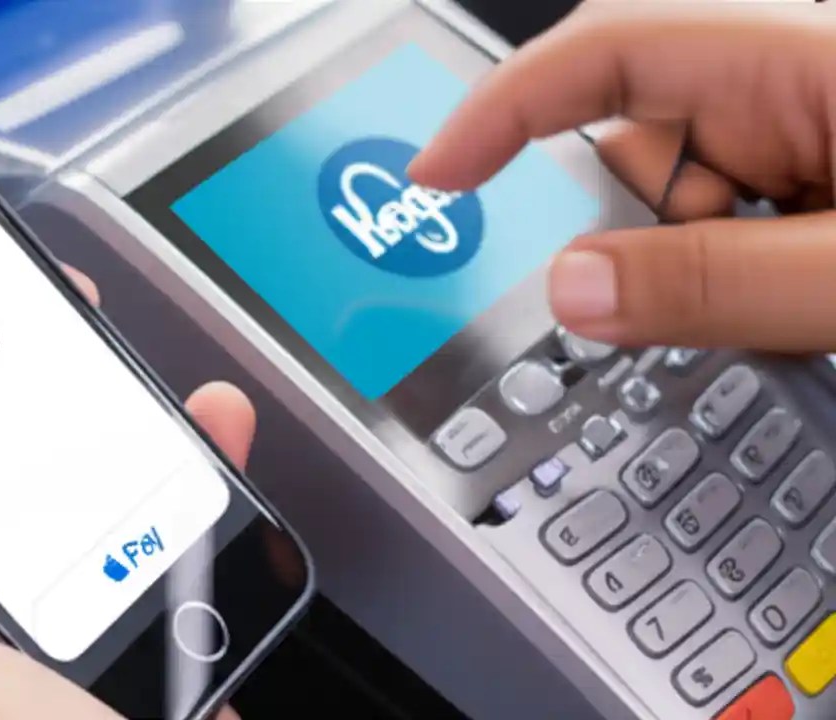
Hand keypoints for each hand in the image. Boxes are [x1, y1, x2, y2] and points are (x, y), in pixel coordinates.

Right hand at [409, 2, 835, 349]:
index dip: (501, 108)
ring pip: (679, 200)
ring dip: (694, 270)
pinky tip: (789, 309)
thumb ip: (716, 283)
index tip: (436, 177)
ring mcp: (805, 128)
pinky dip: (726, 278)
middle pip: (636, 144)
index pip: (607, 50)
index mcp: (797, 57)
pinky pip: (727, 225)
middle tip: (674, 307)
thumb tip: (572, 288)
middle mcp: (787, 81)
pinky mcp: (818, 174)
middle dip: (634, 233)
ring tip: (785, 314)